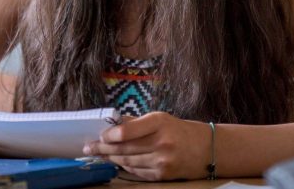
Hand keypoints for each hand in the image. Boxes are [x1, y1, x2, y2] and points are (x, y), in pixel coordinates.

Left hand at [82, 112, 211, 180]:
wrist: (205, 149)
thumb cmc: (179, 130)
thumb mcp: (160, 118)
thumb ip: (136, 122)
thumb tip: (111, 124)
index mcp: (160, 123)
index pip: (127, 131)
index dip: (110, 135)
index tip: (100, 135)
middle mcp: (161, 142)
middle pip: (125, 148)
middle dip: (104, 148)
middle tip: (88, 148)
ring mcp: (162, 161)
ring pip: (128, 161)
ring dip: (111, 158)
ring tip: (98, 155)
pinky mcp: (162, 175)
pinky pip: (136, 171)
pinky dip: (125, 166)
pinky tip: (116, 161)